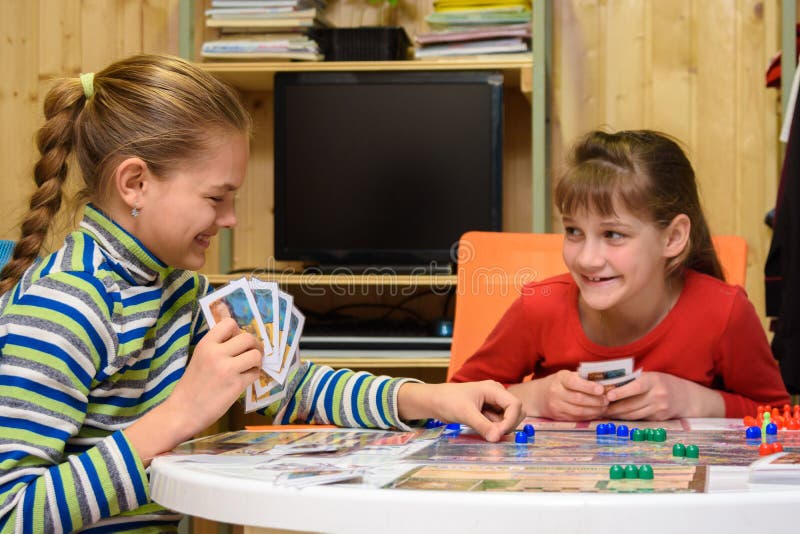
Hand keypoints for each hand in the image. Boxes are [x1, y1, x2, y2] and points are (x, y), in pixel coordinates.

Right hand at [125, 318, 262, 462]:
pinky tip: (245, 380)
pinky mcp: (236, 384)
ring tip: (250, 368)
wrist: (182, 412)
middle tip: (252, 354)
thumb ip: (217, 348)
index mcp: (205, 344)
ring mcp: (227, 368)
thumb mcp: (200, 358)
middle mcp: (217, 353)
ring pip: (256, 355)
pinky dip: (254, 376)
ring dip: (257, 361)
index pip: (229, 323)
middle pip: (248, 337)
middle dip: (255, 345)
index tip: (238, 342)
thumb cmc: (191, 387)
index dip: (238, 331)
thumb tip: (241, 340)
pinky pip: (255, 373)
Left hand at [397, 380, 523, 441]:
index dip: (511, 420)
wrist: (435, 401)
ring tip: (483, 430)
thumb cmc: (448, 401)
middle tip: (493, 434)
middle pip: (516, 411)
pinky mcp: (489, 411)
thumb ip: (482, 425)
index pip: (515, 404)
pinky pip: (498, 422)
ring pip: (508, 419)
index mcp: (494, 389)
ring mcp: (493, 403)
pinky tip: (482, 429)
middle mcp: (497, 394)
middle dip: (508, 425)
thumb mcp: (465, 414)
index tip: (499, 433)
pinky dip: (494, 428)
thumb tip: (497, 438)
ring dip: (500, 428)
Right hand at [508, 370, 607, 420]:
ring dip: (594, 411)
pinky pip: (576, 418)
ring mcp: (556, 406)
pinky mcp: (558, 417)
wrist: (538, 396)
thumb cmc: (558, 383)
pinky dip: (589, 416)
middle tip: (607, 400)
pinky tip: (596, 413)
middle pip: (578, 399)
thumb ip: (581, 378)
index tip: (602, 389)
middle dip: (596, 401)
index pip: (574, 382)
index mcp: (559, 379)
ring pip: (579, 411)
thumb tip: (604, 383)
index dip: (589, 387)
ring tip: (604, 408)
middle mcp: (556, 392)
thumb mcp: (566, 375)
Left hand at [603, 371, 724, 419]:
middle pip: (632, 404)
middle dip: (614, 407)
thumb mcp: (650, 376)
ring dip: (618, 415)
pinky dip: (627, 419)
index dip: (621, 392)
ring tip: (605, 413)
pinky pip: (639, 419)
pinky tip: (618, 417)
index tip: (608, 396)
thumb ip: (633, 380)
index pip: (635, 387)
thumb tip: (609, 385)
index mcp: (654, 381)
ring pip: (634, 414)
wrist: (685, 397)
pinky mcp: (659, 419)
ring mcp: (660, 408)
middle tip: (600, 408)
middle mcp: (658, 395)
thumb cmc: (661, 383)